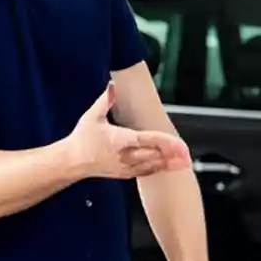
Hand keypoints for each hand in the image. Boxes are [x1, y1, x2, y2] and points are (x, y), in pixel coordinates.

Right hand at [66, 83, 190, 178]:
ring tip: (185, 162)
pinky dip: (158, 169)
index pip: (146, 140)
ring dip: (168, 164)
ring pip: (151, 166)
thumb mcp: (92, 116)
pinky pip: (145, 172)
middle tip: (187, 153)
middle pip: (153, 155)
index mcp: (119, 140)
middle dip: (171, 154)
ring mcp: (125, 167)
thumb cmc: (82, 138)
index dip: (165, 142)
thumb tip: (112, 86)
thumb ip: (105, 100)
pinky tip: (169, 166)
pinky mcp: (124, 174)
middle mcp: (124, 155)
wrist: (72, 161)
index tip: (178, 143)